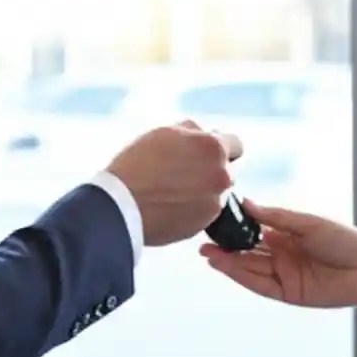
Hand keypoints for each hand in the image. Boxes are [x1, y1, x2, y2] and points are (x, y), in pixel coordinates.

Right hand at [105, 120, 242, 246]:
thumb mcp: (164, 132)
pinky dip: (193, 210)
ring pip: (216, 194)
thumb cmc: (138, 164)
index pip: (236, 145)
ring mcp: (215, 203)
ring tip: (171, 191)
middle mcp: (222, 176)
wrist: (121, 205)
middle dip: (210, 170)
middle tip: (181, 173)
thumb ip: (193, 131)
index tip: (205, 153)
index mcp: (214, 148)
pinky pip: (205, 213)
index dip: (220, 147)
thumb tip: (206, 133)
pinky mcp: (204, 225)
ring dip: (202, 192)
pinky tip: (169, 206)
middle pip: (226, 171)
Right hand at [199, 201, 356, 311]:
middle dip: (225, 247)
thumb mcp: (308, 223)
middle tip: (202, 241)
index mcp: (288, 235)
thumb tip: (247, 204)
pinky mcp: (288, 293)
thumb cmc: (345, 241)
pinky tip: (226, 266)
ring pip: (249, 269)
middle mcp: (282, 254)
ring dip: (228, 263)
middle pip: (247, 252)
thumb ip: (276, 217)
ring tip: (208, 254)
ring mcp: (284, 274)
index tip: (214, 221)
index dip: (234, 227)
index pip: (254, 230)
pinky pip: (260, 285)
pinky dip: (242, 277)